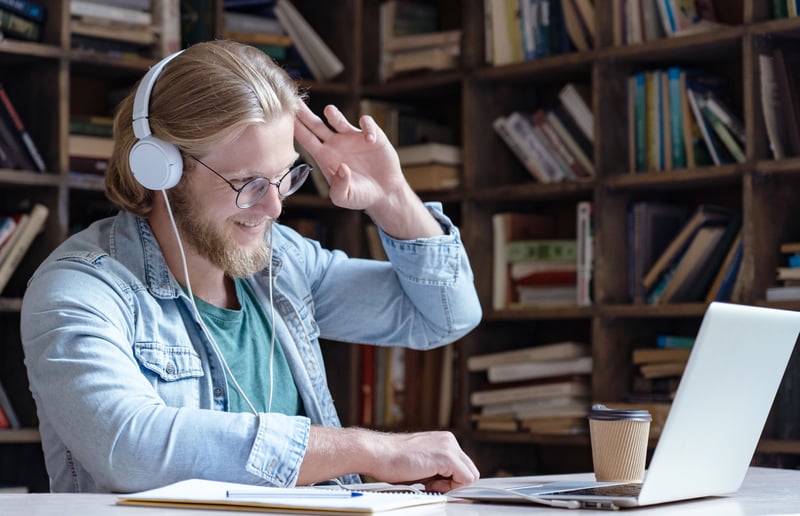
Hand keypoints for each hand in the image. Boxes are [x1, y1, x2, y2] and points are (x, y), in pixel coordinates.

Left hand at [293, 103, 407, 211]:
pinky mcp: (371, 135)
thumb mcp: (345, 197)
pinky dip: (367, 128)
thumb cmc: (361, 196)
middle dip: (305, 113)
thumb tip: (341, 168)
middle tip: (296, 100)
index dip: (296, 128)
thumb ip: (340, 186)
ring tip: (329, 111)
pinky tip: (370, 141)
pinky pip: (366, 123)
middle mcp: (335, 144)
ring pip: (338, 119)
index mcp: (324, 157)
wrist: (384, 193)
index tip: (285, 116)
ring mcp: (352, 138)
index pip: (306, 139)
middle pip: (315, 124)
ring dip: (333, 113)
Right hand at [299, 427, 478, 491]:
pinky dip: (450, 487)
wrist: (376, 453)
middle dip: (453, 483)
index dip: (450, 481)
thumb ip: (436, 469)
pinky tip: (429, 483)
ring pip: (469, 476)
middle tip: (431, 486)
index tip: (432, 484)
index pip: (462, 466)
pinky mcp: (447, 456)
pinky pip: (465, 479)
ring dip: (451, 485)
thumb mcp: (420, 463)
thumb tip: (446, 483)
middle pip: (469, 470)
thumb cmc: (391, 460)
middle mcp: (449, 440)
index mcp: (443, 440)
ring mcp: (449, 446)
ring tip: (428, 483)